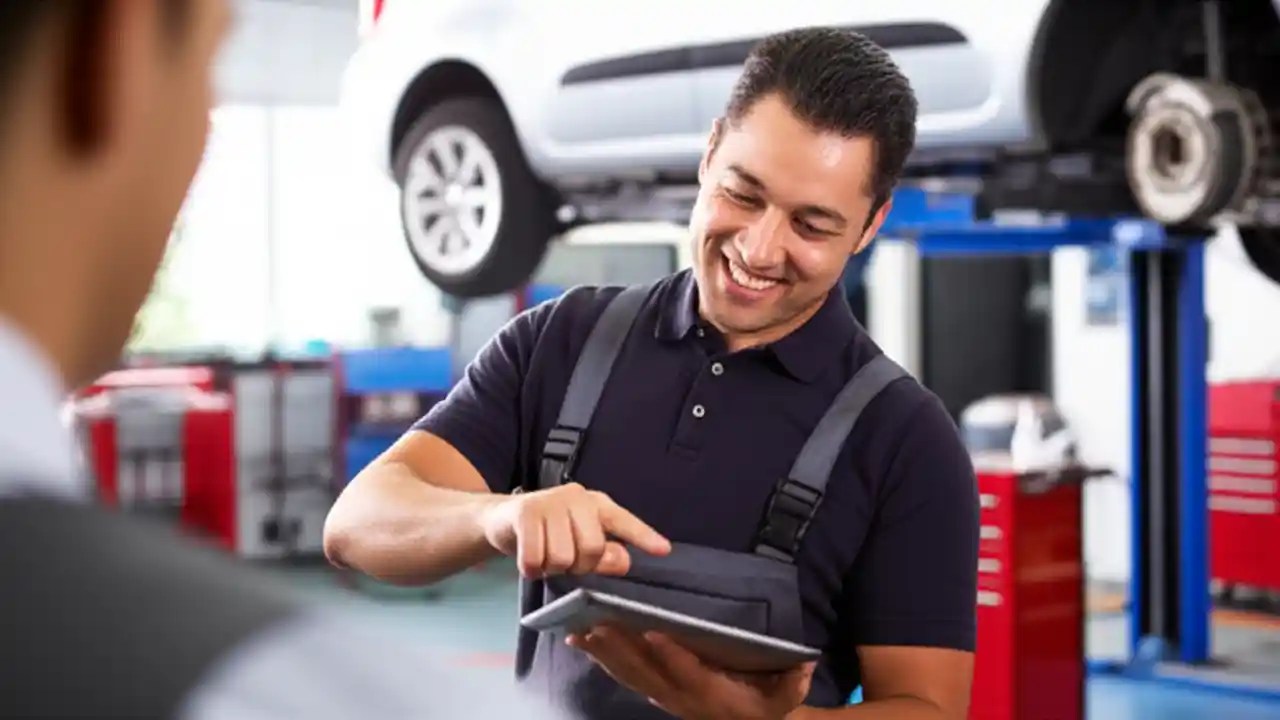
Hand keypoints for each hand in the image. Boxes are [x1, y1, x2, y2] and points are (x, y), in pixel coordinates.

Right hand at [479, 482, 671, 577]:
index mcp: (596, 504)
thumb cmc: (549, 534)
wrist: (503, 519)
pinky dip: (531, 569)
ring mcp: (550, 502)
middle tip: (563, 562)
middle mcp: (577, 497)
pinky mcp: (525, 512)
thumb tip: (624, 561)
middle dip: (578, 566)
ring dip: (551, 568)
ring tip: (544, 557)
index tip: (664, 550)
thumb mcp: (579, 545)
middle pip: (592, 549)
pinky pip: (535, 558)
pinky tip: (528, 562)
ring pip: (563, 557)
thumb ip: (604, 556)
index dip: (643, 536)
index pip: (624, 521)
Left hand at [567, 625, 814, 719]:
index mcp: (712, 694)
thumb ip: (792, 682)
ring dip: (604, 654)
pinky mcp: (654, 692)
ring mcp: (664, 696)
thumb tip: (805, 663)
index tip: (654, 634)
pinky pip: (625, 677)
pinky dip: (603, 661)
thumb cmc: (765, 705)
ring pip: (630, 675)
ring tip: (580, 632)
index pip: (689, 674)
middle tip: (598, 625)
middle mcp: (682, 697)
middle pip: (646, 673)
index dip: (672, 656)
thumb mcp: (785, 696)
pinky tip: (584, 644)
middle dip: (621, 649)